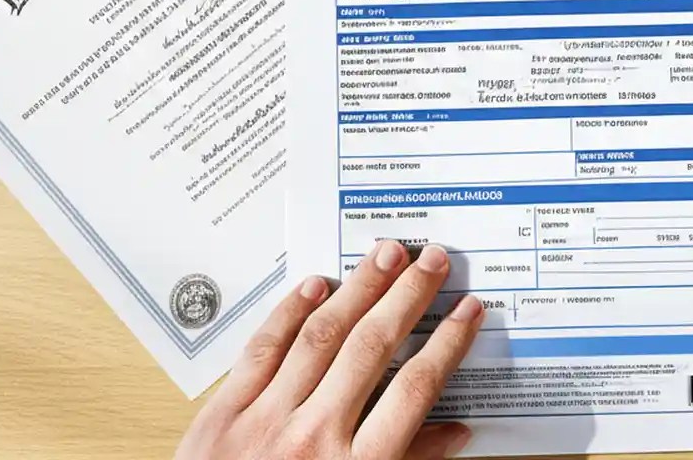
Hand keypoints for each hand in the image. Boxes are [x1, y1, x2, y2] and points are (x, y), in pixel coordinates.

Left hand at [175, 241, 483, 459]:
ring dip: (359, 288)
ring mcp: (265, 421)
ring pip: (321, 336)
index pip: (415, 390)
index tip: (468, 311)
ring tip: (386, 254)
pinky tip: (316, 285)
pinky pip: (262, 349)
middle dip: (408, 296)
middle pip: (372, 348)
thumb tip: (454, 433)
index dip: (448, 344)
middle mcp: (314, 438)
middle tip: (432, 260)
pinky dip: (290, 312)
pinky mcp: (224, 413)